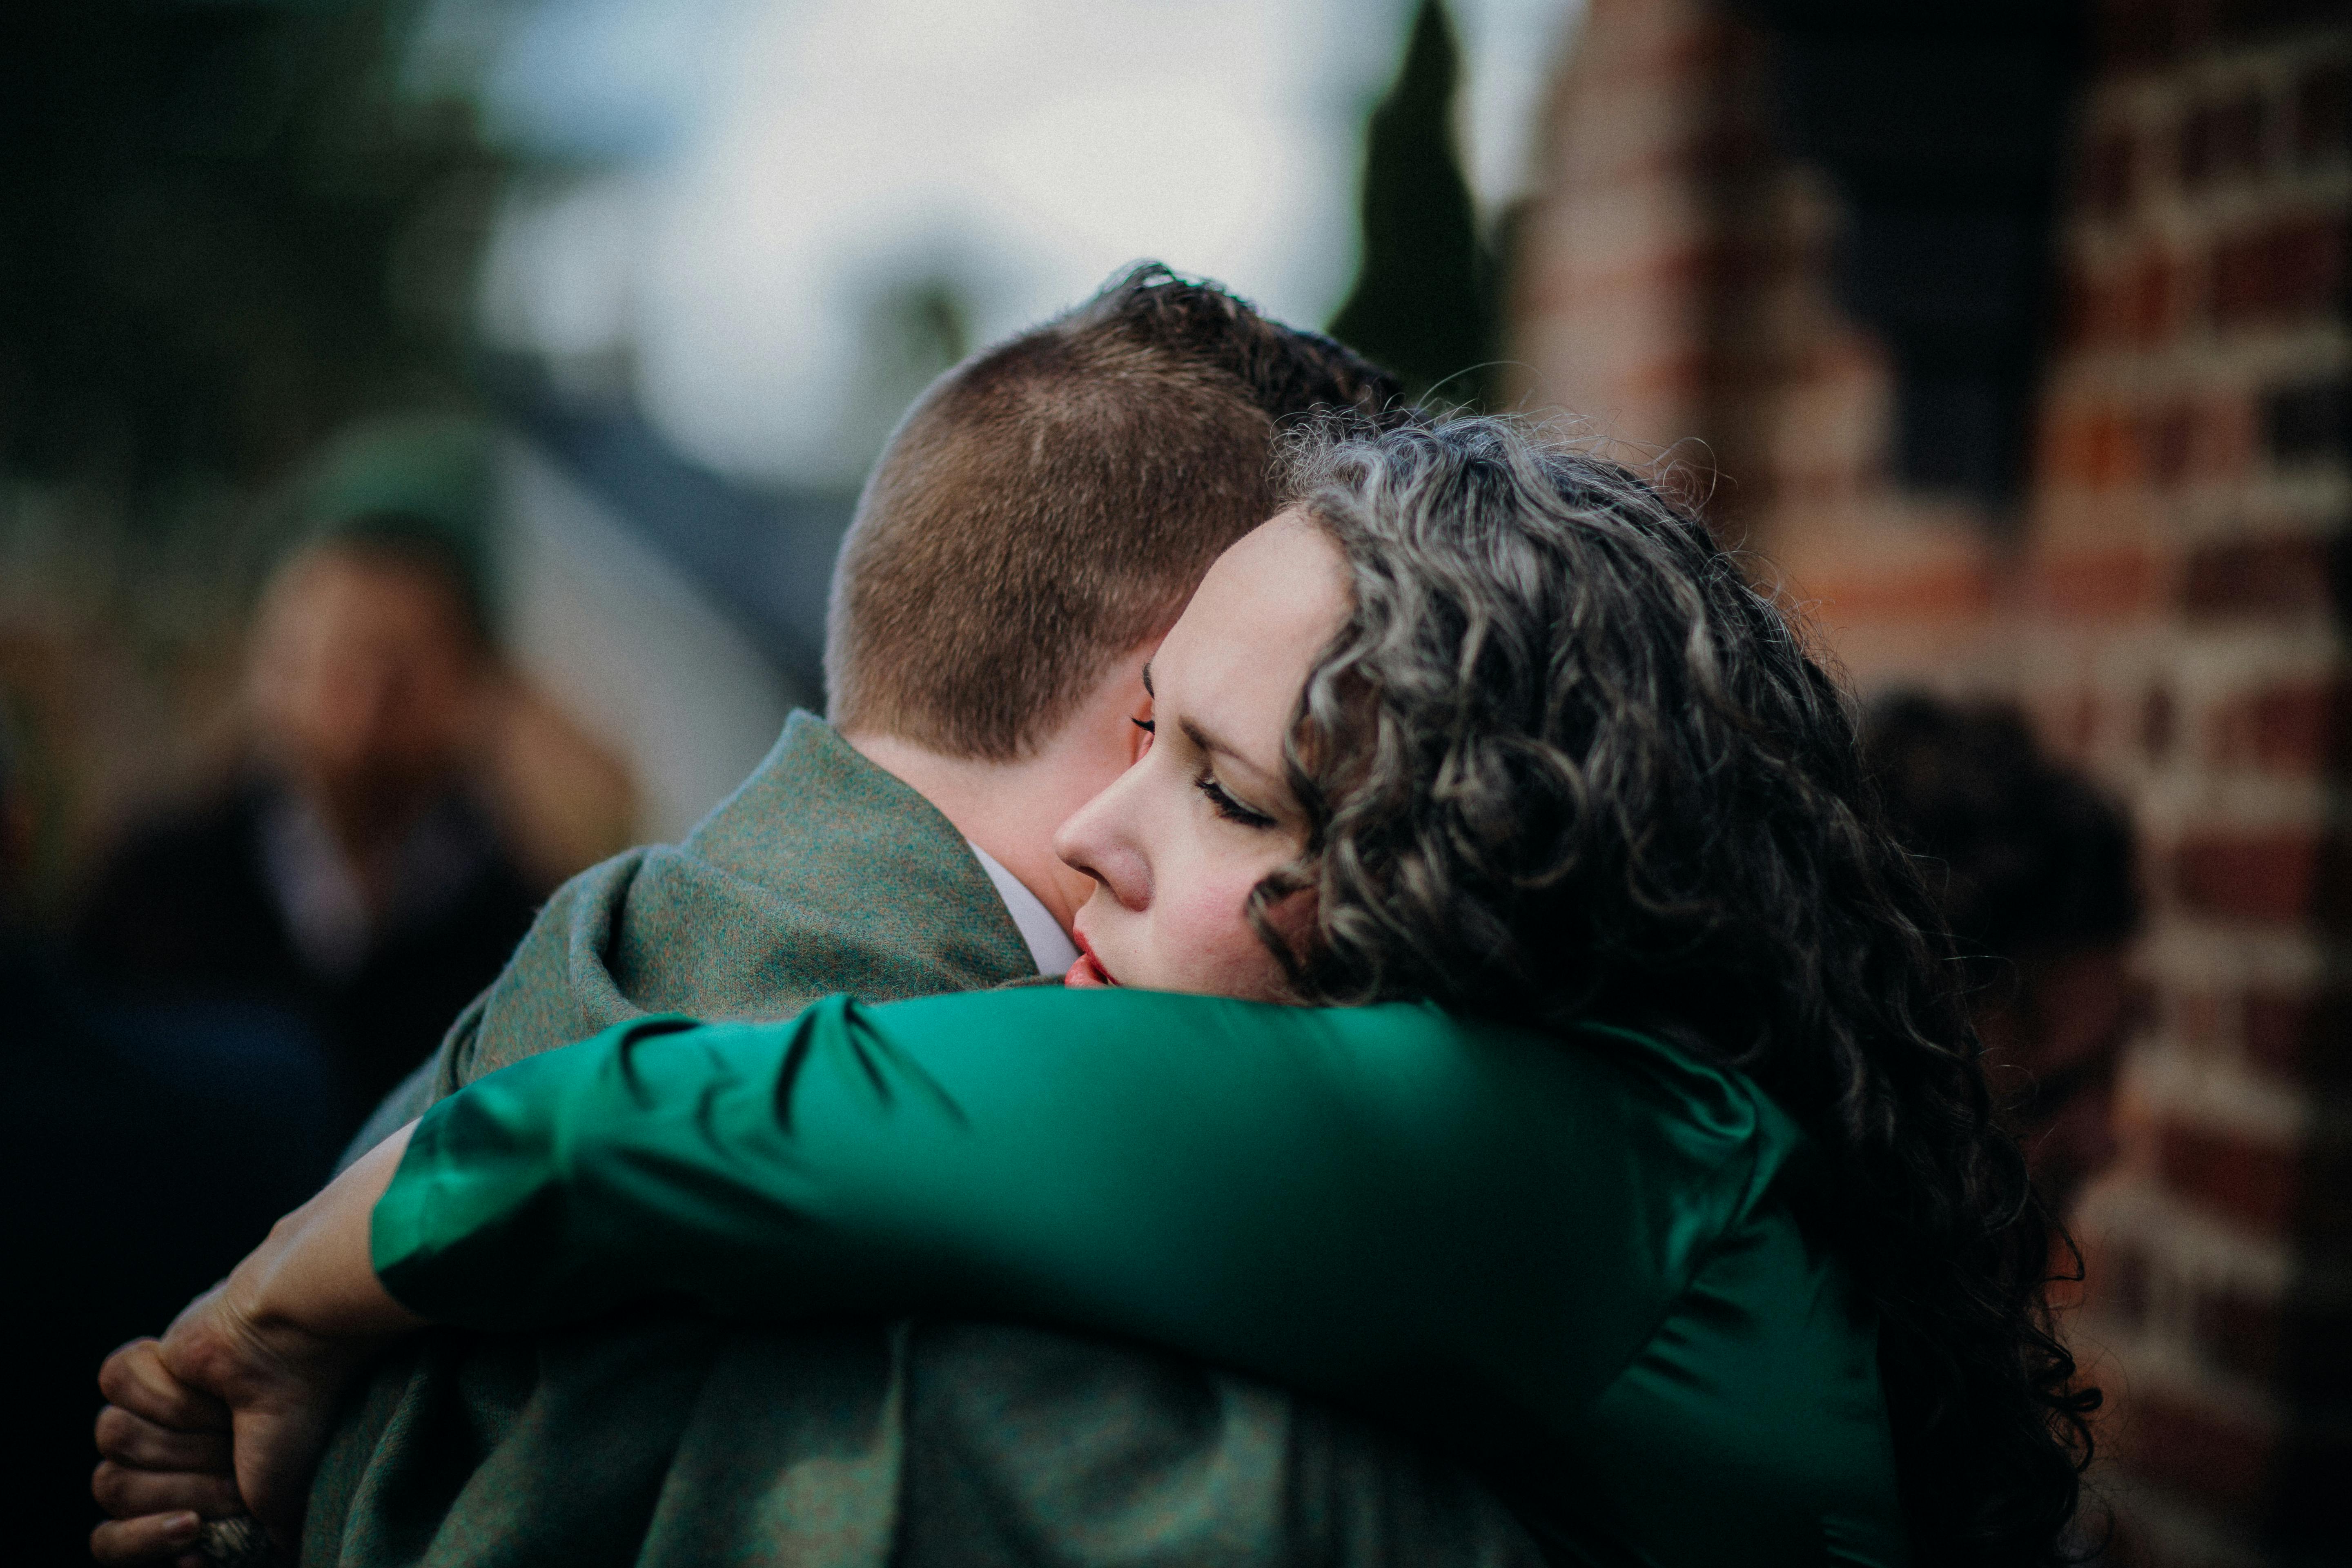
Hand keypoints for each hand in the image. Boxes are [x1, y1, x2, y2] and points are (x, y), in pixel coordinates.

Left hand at [91, 1126, 428, 1560]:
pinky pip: (114, 1394)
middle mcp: (158, 1453)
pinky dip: (162, 1388)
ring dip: (180, 1433)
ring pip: (114, 1444)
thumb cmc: (298, 1417)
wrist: (294, 1349)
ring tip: (225, 1414)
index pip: (112, 1540)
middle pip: (114, 1490)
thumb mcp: (274, 1499)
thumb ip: (239, 1540)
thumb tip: (195, 1563)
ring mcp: (141, 1411)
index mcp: (183, 1487)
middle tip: (231, 1459)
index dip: (145, 1540)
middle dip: (181, 1479)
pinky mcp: (130, 1368)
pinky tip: (200, 1377)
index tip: (190, 1530)